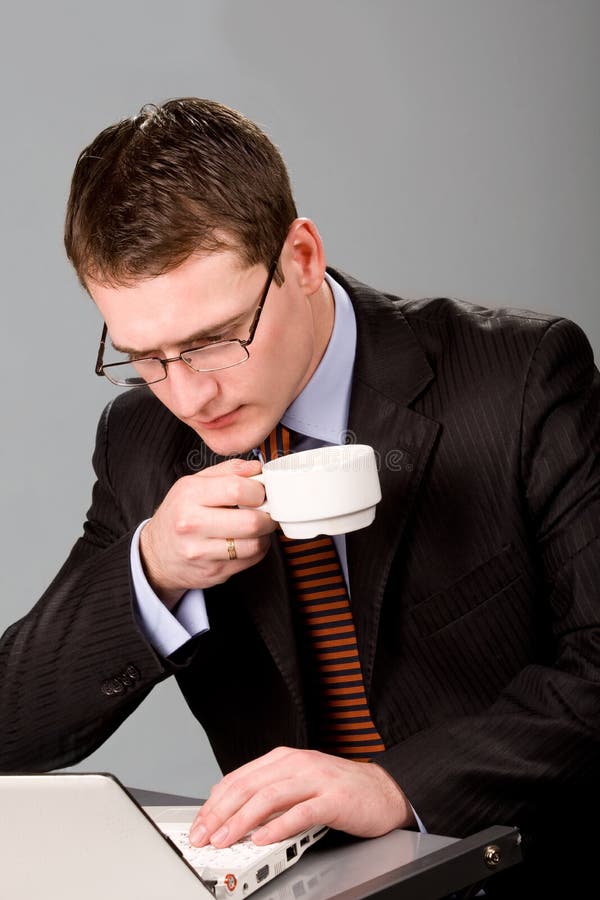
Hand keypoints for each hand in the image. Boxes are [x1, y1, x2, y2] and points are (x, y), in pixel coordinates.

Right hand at [139, 458, 275, 607]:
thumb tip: (257, 468)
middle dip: (268, 516)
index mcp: (189, 495)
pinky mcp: (213, 572)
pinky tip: (248, 542)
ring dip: (264, 535)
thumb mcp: (193, 484)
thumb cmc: (179, 514)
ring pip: (254, 545)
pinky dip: (257, 550)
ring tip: (257, 528)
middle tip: (266, 512)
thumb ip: (228, 471)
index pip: (237, 489)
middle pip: (250, 521)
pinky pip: (251, 560)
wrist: (156, 554)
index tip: (260, 493)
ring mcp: (201, 552)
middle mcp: (192, 524)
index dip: (259, 491)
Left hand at [189, 747, 415, 847]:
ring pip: (270, 796)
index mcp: (284, 759)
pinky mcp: (334, 798)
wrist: (384, 790)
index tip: (199, 825)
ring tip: (226, 840)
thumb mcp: (298, 782)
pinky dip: (279, 827)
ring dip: (242, 820)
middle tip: (203, 836)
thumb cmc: (340, 789)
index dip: (214, 803)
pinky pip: (301, 812)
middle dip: (221, 813)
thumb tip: (228, 808)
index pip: (239, 778)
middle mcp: (298, 764)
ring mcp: (316, 779)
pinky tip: (263, 839)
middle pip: (249, 786)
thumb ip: (267, 790)